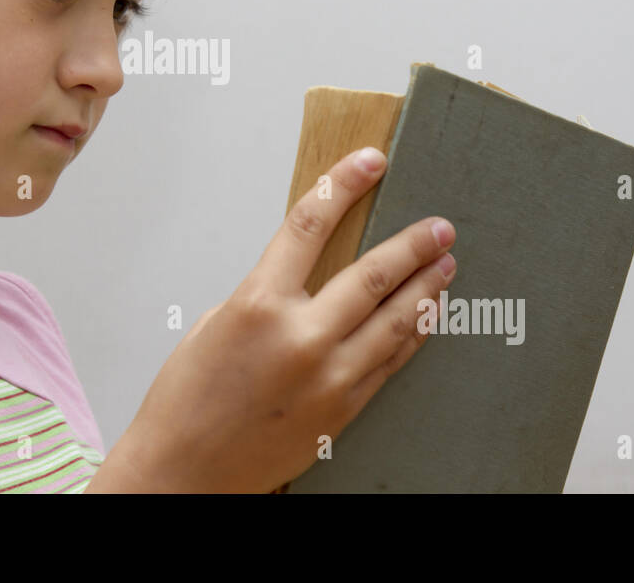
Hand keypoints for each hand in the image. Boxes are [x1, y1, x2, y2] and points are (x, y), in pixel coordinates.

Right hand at [105, 147, 457, 492]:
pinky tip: (427, 314)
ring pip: (394, 320)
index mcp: (258, 304)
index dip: (343, 185)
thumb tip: (309, 274)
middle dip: (412, 244)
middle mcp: (300, 337)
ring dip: (426, 287)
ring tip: (447, 264)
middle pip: (372, 274)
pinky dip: (412, 333)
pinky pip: (389, 361)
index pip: (308, 224)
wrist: (186, 471)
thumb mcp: (217, 324)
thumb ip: (266, 294)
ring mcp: (328, 376)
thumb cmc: (188, 398)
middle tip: (439, 226)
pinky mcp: (342, 409)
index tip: (369, 161)